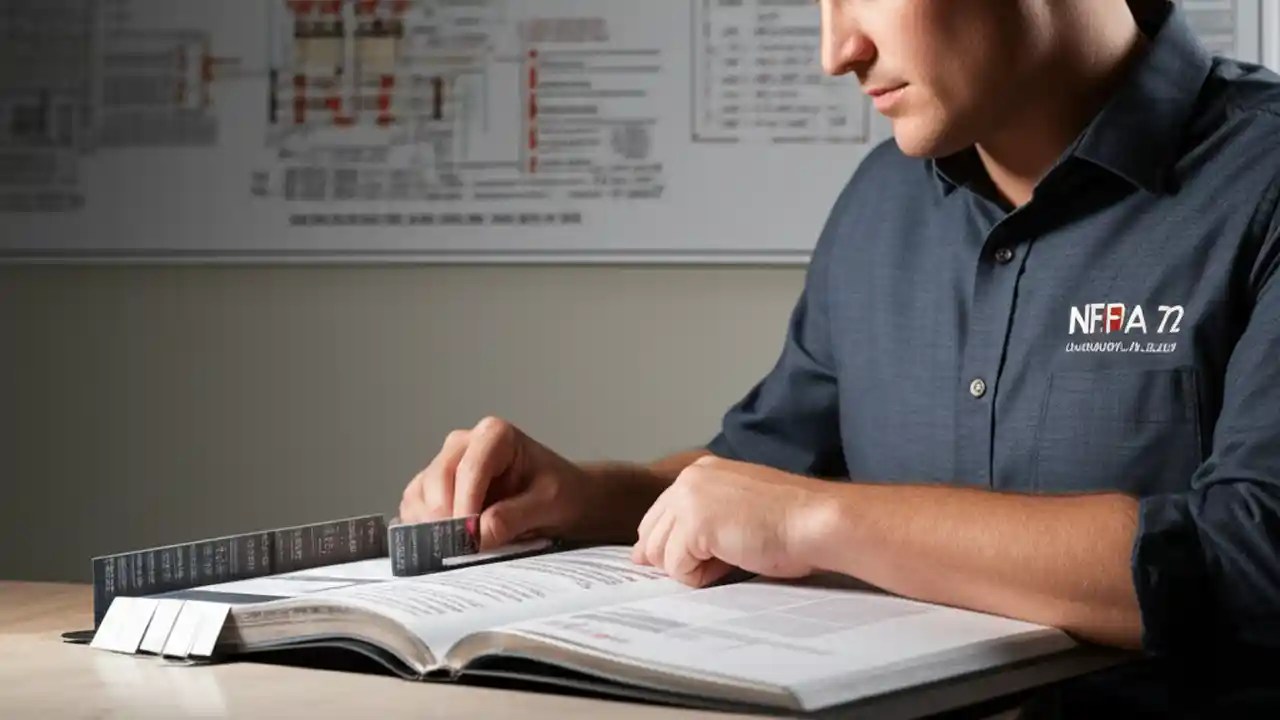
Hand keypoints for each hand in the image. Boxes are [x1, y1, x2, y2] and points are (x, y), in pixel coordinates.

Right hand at [399, 417, 590, 548]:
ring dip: (434, 525)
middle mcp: (464, 443)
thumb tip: (475, 534)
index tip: (470, 540)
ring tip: (461, 548)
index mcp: (495, 435)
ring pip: (421, 493)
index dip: (466, 508)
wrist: (564, 499)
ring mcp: (446, 463)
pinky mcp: (434, 487)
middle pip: (438, 479)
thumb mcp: (548, 504)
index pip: (469, 470)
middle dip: (448, 518)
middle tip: (464, 550)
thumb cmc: (560, 493)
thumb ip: (512, 517)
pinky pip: (414, 506)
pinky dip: (424, 528)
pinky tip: (447, 544)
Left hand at [632, 455, 836, 586]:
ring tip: (726, 559)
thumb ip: (695, 524)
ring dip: (689, 567)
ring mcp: (689, 500)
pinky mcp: (694, 524)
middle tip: (714, 562)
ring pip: (659, 553)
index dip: (669, 544)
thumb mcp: (734, 513)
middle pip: (651, 535)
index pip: (659, 515)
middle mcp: (688, 480)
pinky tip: (730, 563)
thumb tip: (646, 555)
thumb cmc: (788, 523)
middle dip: (675, 557)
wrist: (815, 521)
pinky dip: (700, 577)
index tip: (692, 558)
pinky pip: (677, 568)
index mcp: (700, 473)